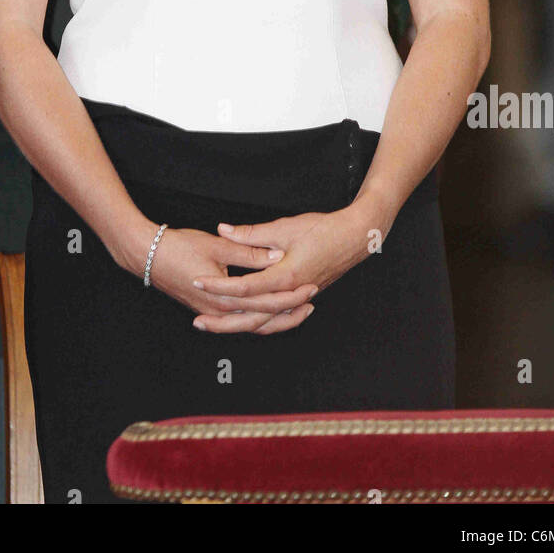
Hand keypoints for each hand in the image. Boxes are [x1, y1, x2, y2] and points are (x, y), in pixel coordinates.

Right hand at [146, 226, 318, 333]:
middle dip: (288, 315)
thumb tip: (275, 255)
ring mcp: (211, 313)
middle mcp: (219, 311)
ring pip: (250, 326)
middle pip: (262, 322)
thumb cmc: (179, 247)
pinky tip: (267, 314)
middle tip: (311, 304)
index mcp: (224, 296)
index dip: (290, 296)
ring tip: (297, 311)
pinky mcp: (207, 310)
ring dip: (274, 320)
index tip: (310, 287)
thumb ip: (247, 251)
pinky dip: (257, 320)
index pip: (265, 303)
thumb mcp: (217, 244)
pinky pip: (238, 322)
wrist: (146, 255)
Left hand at [191, 207, 373, 332]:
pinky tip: (244, 318)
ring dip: (238, 325)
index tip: (197, 280)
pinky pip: (276, 317)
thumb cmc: (323, 230)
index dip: (218, 285)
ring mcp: (297, 299)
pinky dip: (258, 321)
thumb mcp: (284, 228)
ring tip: (214, 325)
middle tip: (197, 321)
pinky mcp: (300, 298)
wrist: (356, 238)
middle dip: (222, 320)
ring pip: (264, 322)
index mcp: (286, 276)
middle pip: (251, 317)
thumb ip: (251, 233)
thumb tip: (223, 229)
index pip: (244, 287)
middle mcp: (291, 294)